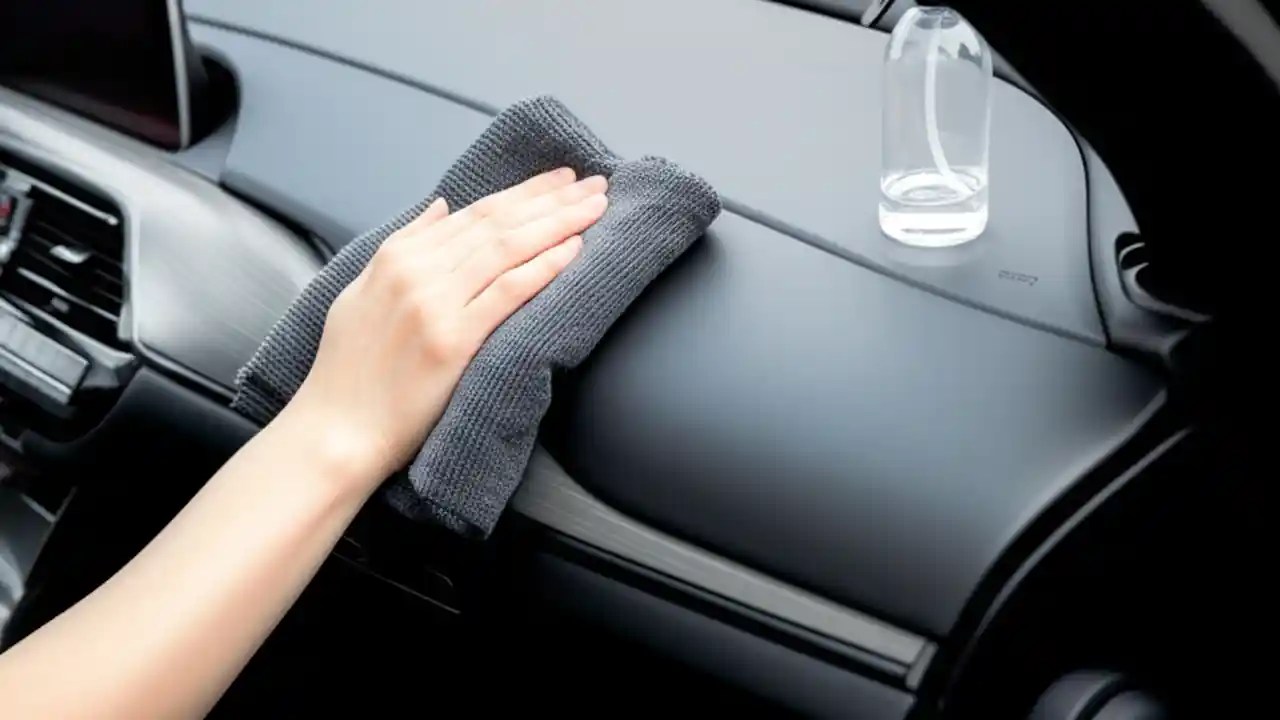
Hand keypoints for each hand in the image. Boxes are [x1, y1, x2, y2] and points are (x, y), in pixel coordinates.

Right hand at [282, 168, 607, 491]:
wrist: (336, 430)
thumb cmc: (348, 372)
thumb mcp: (360, 291)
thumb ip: (403, 245)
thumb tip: (440, 207)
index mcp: (396, 257)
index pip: (474, 213)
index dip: (522, 193)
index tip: (558, 181)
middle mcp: (415, 272)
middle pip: (497, 222)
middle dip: (550, 199)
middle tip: (593, 183)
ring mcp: (434, 305)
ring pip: (507, 248)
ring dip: (558, 222)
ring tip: (595, 206)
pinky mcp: (451, 341)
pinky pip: (506, 292)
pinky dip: (543, 266)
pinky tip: (573, 249)